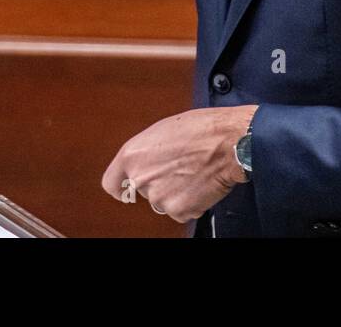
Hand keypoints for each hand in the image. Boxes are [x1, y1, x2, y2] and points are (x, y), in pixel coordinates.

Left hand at [101, 105, 257, 222]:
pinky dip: (192, 202)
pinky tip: (201, 183)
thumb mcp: (163, 130)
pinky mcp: (178, 210)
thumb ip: (148, 151)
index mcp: (132, 155)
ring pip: (164, 201)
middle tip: (179, 170)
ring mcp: (159, 197)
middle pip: (143, 192)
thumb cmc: (201, 129)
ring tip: (194, 172)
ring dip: (177, 193)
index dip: (121, 187)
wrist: (229, 142)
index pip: (111, 183)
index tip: (127, 191)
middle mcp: (140, 178)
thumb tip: (148, 161)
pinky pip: (182, 211)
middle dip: (160, 184)